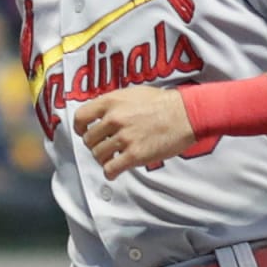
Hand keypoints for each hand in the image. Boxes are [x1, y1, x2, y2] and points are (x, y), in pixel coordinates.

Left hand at [74, 86, 196, 179]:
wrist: (186, 114)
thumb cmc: (163, 103)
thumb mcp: (134, 93)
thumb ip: (115, 103)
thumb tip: (102, 115)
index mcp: (111, 102)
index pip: (80, 117)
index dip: (80, 128)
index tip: (84, 133)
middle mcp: (114, 119)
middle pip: (89, 140)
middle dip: (95, 145)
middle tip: (106, 147)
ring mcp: (124, 138)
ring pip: (98, 155)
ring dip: (104, 159)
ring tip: (113, 158)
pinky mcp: (134, 155)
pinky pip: (111, 169)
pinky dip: (110, 173)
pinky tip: (116, 171)